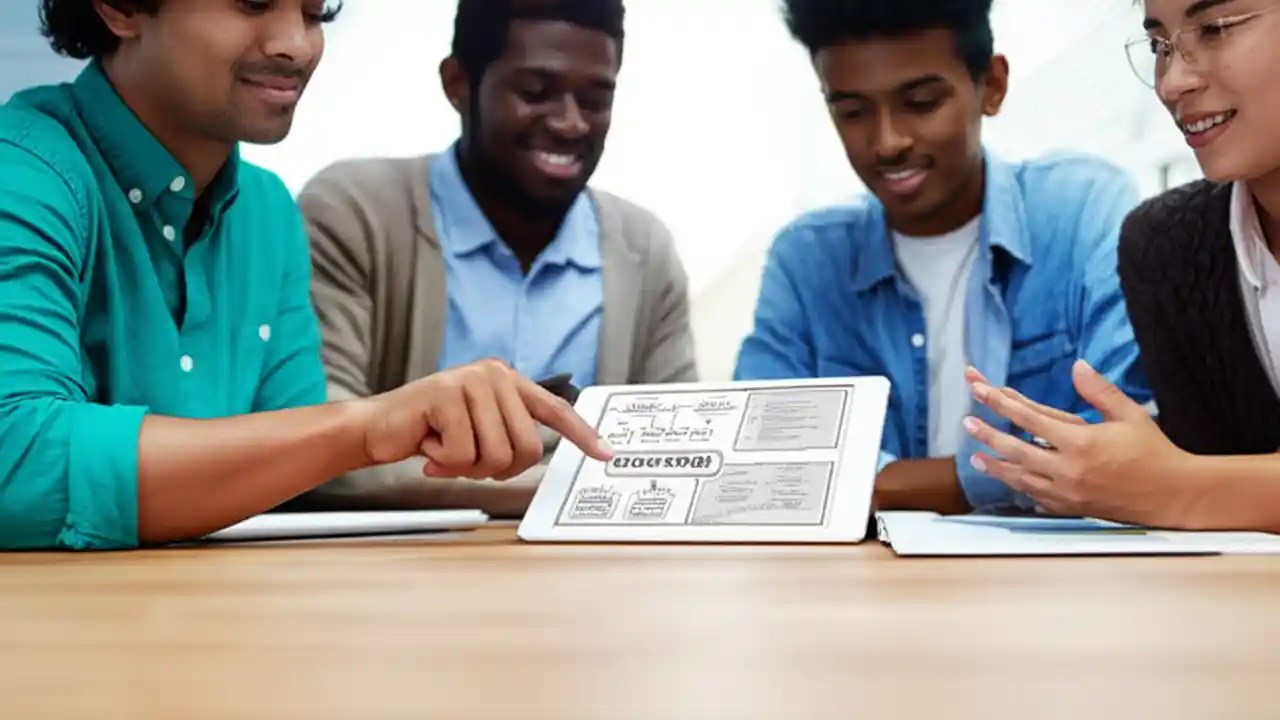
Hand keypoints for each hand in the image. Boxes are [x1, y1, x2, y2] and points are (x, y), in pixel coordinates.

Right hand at [360, 359, 611, 479]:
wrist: (378, 430)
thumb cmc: (431, 433)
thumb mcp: (479, 431)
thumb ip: (508, 434)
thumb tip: (536, 454)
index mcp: (507, 381)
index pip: (555, 410)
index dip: (582, 435)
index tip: (606, 453)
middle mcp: (495, 375)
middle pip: (527, 447)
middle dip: (497, 468)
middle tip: (467, 460)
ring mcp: (471, 381)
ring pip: (497, 455)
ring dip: (468, 467)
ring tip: (446, 448)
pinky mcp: (446, 394)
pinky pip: (465, 454)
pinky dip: (445, 462)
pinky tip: (429, 445)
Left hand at [961, 360, 1194, 527]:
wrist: (1173, 495)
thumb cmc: (1153, 451)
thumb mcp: (1129, 414)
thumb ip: (1099, 390)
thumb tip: (1077, 366)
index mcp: (1081, 442)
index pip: (1030, 418)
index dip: (1001, 402)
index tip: (979, 389)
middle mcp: (1068, 469)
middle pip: (1015, 449)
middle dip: (988, 433)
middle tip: (967, 420)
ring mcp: (1067, 492)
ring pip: (1020, 477)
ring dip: (996, 464)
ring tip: (975, 455)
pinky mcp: (1071, 507)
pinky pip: (1036, 496)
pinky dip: (1019, 485)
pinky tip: (1008, 479)